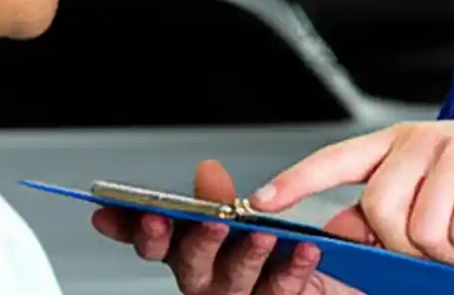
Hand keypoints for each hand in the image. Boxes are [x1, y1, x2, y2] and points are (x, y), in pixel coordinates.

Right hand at [91, 160, 364, 294]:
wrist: (317, 265)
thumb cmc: (268, 238)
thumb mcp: (240, 210)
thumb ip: (220, 196)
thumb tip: (206, 171)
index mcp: (190, 248)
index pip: (155, 241)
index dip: (136, 229)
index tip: (139, 212)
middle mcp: (208, 276)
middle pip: (189, 266)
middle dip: (197, 243)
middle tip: (213, 221)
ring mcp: (240, 293)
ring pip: (234, 283)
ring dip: (246, 257)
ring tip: (263, 234)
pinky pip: (281, 290)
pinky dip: (292, 269)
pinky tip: (305, 249)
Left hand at [250, 120, 453, 268]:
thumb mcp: (434, 186)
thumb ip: (386, 206)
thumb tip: (338, 228)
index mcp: (401, 141)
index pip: (337, 159)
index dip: (296, 181)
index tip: (260, 201)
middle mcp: (423, 140)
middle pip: (379, 212)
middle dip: (409, 242)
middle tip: (449, 236)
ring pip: (421, 232)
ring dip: (452, 248)